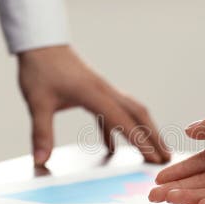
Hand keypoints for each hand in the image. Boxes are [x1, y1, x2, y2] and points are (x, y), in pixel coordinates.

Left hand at [18, 45, 170, 165]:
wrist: (40, 42)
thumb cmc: (39, 69)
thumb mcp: (37, 102)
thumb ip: (41, 133)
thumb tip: (40, 161)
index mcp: (94, 94)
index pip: (123, 121)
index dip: (140, 141)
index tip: (155, 159)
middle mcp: (105, 91)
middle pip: (138, 114)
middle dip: (154, 137)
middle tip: (167, 158)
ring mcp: (103, 90)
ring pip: (132, 111)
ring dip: (145, 130)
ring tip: (154, 151)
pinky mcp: (97, 91)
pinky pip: (114, 112)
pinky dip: (118, 129)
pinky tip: (111, 148)